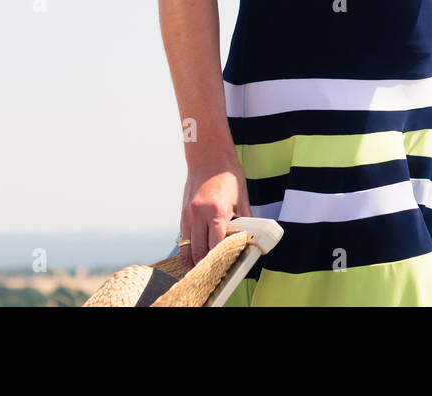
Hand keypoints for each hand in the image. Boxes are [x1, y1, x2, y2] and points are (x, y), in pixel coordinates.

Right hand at [178, 150, 250, 273]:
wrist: (209, 156)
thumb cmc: (228, 175)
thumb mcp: (242, 197)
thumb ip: (244, 220)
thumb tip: (249, 237)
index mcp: (216, 211)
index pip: (216, 246)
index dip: (220, 261)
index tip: (225, 269)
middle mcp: (199, 214)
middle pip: (200, 251)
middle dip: (206, 267)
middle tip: (214, 276)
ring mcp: (188, 215)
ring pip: (188, 248)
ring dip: (193, 263)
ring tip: (200, 274)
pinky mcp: (183, 214)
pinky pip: (183, 238)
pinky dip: (188, 250)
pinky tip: (193, 258)